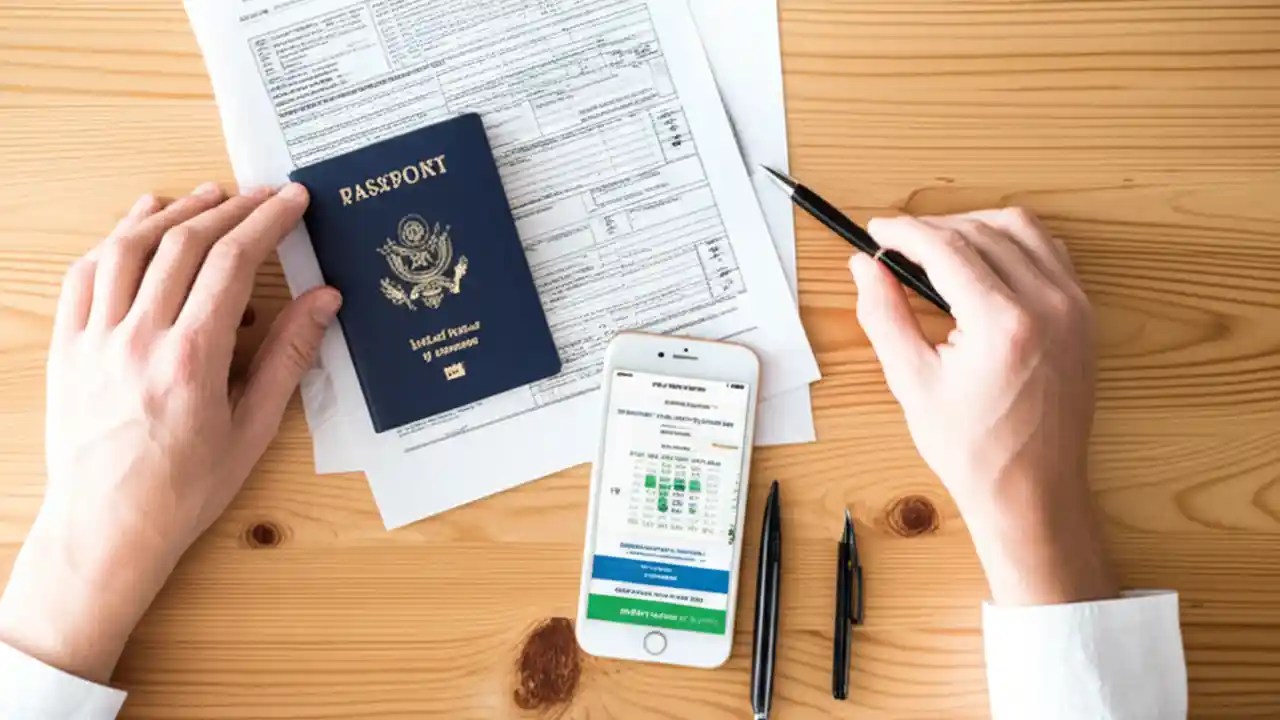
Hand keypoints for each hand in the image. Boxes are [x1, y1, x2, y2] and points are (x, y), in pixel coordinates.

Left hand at [0, 182, 339, 683]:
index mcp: (191, 361)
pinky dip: (114, 240)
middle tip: (261, 194)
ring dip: (171, 213)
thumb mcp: (253, 428)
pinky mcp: (66, 347)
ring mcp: (94, 340)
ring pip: (127, 248)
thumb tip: (325, 299)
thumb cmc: (185, 488)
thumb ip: (288, 356)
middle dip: (229, 208)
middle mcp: (137, 340)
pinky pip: (84, 275)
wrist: (108, 527)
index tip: (291, 200)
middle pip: (184, 245)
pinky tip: (139, 227)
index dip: (266, 221)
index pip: (232, 263)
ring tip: (206, 196)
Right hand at [850, 208, 1116, 605]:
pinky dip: (1013, 242)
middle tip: (897, 246)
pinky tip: (983, 262)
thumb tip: (864, 266)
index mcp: (1003, 324)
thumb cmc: (974, 451)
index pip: (946, 248)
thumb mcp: (912, 383)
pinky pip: (1050, 251)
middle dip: (933, 228)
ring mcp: (1074, 308)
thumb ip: (884, 315)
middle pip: (982, 231)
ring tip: (937, 247)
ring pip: (1021, 229)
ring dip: (974, 226)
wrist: (1033, 492)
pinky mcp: (1083, 315)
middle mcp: (1048, 305)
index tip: (877, 230)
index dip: (904, 231)